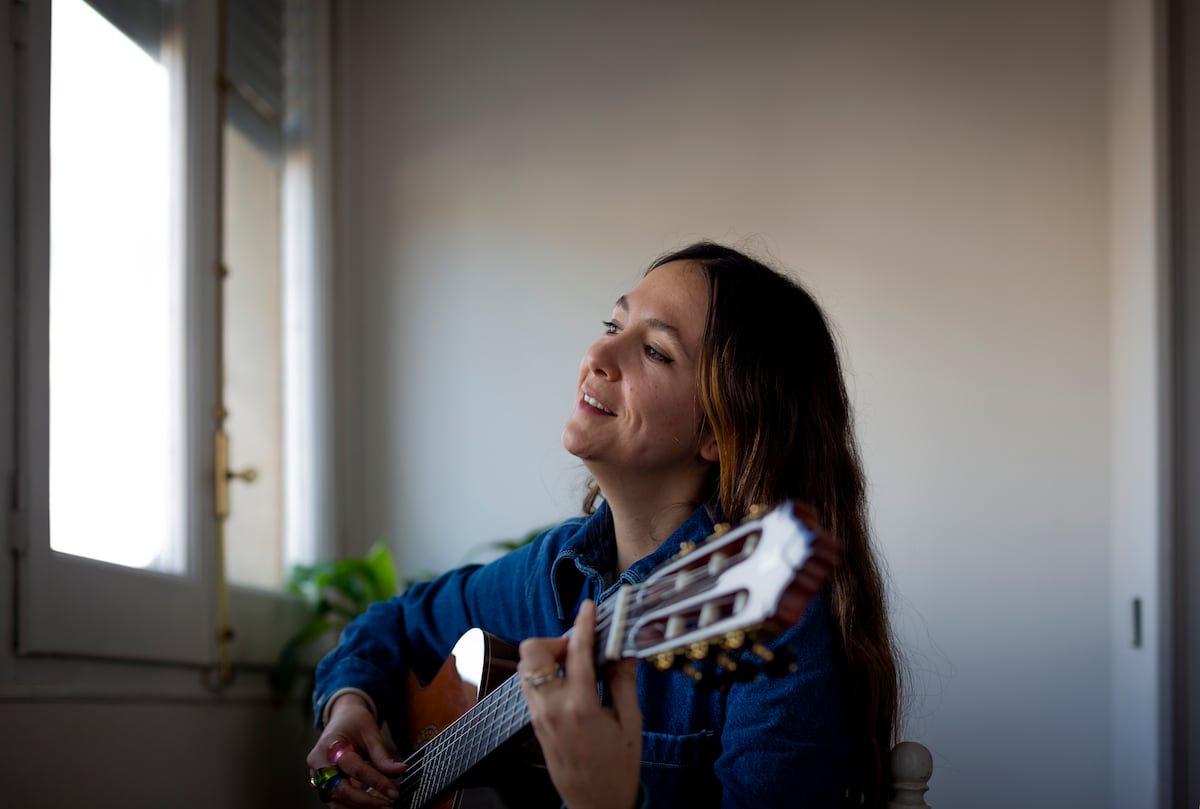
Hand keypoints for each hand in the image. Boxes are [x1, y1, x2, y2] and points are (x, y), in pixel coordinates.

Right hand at [306, 693, 404, 806]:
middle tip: (388, 805)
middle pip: (341, 789)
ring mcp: (316, 775)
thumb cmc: (356, 723)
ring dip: (358, 807)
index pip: (355, 769)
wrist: (341, 718)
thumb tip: (400, 771)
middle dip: (366, 801)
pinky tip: (368, 806)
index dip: (376, 782)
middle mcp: (319, 762)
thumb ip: (383, 756)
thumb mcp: (371, 734)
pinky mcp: (320, 784)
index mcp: (331, 745)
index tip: (394, 792)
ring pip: (336, 800)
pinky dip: (351, 806)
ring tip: (381, 807)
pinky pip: (335, 800)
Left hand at [519, 600, 641, 808]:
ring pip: (526, 667)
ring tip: (578, 667)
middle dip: (555, 642)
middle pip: (533, 652)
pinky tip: (571, 683)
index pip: (577, 652)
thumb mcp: (630, 723)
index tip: (588, 607)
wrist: (595, 804)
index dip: (582, 624)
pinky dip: (546, 673)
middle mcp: (550, 707)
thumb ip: (624, 682)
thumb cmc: (618, 767)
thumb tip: (625, 649)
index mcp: (579, 706)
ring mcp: (537, 715)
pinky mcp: (533, 723)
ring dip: (548, 657)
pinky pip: (530, 685)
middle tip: (581, 651)